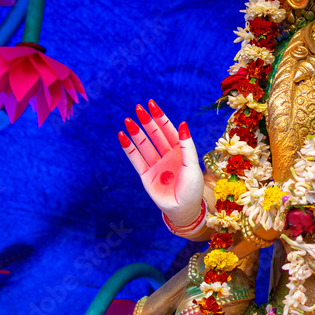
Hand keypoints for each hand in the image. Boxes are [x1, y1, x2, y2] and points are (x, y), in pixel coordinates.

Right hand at [119, 100, 203, 225]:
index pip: (168, 130)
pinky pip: (136, 159)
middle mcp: (167, 156)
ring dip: (136, 133)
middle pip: (155, 135)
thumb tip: (182, 124)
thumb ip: (186, 146)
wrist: (184, 210)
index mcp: (180, 151)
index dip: (160, 118)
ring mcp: (155, 165)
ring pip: (144, 145)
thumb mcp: (192, 165)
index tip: (151, 104)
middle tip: (138, 108)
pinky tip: (122, 136)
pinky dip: (129, 148)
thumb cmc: (192, 188)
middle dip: (147, 122)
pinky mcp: (145, 175)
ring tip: (128, 120)